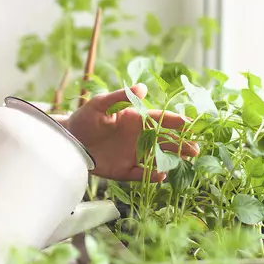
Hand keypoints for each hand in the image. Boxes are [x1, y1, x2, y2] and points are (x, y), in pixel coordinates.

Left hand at [64, 84, 198, 181]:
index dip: (175, 121)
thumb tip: (144, 88)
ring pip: (157, 157)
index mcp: (134, 120)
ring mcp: (131, 154)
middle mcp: (136, 137)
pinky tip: (161, 176)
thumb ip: (121, 97)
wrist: (67, 141)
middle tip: (197, 149)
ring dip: (172, 159)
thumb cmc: (84, 119)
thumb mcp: (100, 104)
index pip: (159, 120)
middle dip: (181, 143)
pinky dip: (151, 175)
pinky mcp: (123, 170)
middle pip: (164, 140)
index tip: (190, 123)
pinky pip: (140, 173)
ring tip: (188, 161)